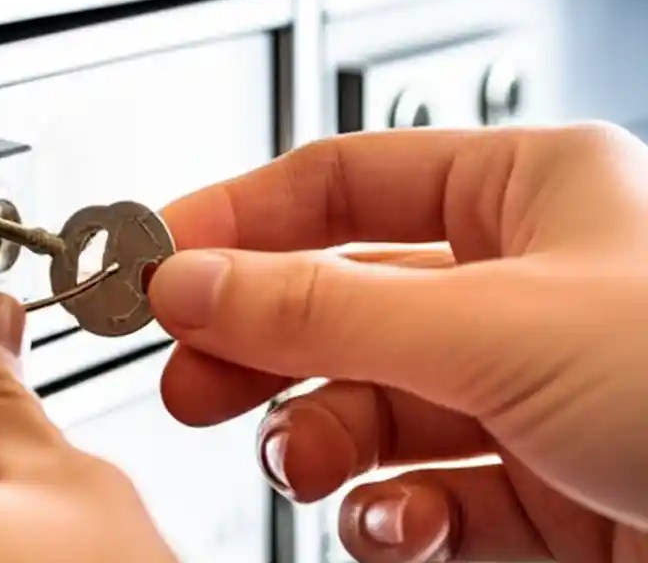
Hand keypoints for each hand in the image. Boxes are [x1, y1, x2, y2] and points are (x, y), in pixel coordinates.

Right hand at [148, 123, 647, 560]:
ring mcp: (534, 396)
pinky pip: (430, 499)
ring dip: (321, 443)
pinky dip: (393, 518)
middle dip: (261, 350)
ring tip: (299, 462)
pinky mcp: (549, 495)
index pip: (343, 183)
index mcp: (532, 195)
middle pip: (339, 307)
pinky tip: (399, 524)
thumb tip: (190, 282)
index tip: (157, 260)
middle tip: (192, 379)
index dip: (239, 218)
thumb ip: (323, 310)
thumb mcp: (495, 328)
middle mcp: (528, 290)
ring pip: (374, 410)